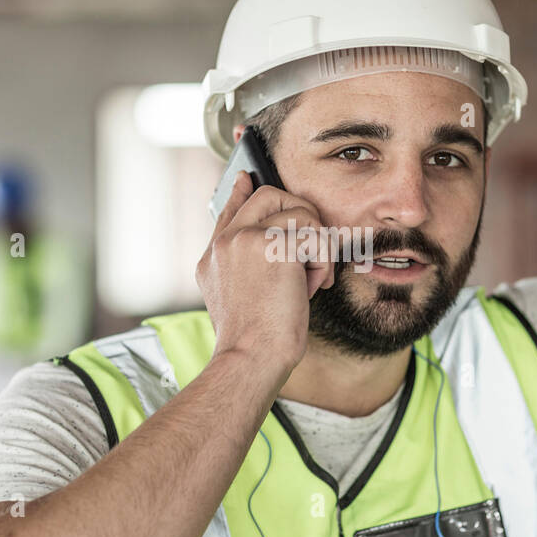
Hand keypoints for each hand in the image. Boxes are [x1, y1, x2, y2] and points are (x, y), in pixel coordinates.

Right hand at [196, 171, 334, 373]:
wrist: (251, 357)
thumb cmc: (252, 339)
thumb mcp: (233, 298)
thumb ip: (241, 266)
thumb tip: (266, 242)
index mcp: (213, 255)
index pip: (229, 209)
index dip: (240, 191)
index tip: (245, 178)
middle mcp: (226, 242)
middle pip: (269, 196)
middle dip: (302, 215)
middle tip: (312, 248)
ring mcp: (247, 239)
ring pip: (301, 213)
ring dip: (316, 248)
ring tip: (310, 281)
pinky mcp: (274, 246)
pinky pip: (317, 236)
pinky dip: (324, 263)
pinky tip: (314, 287)